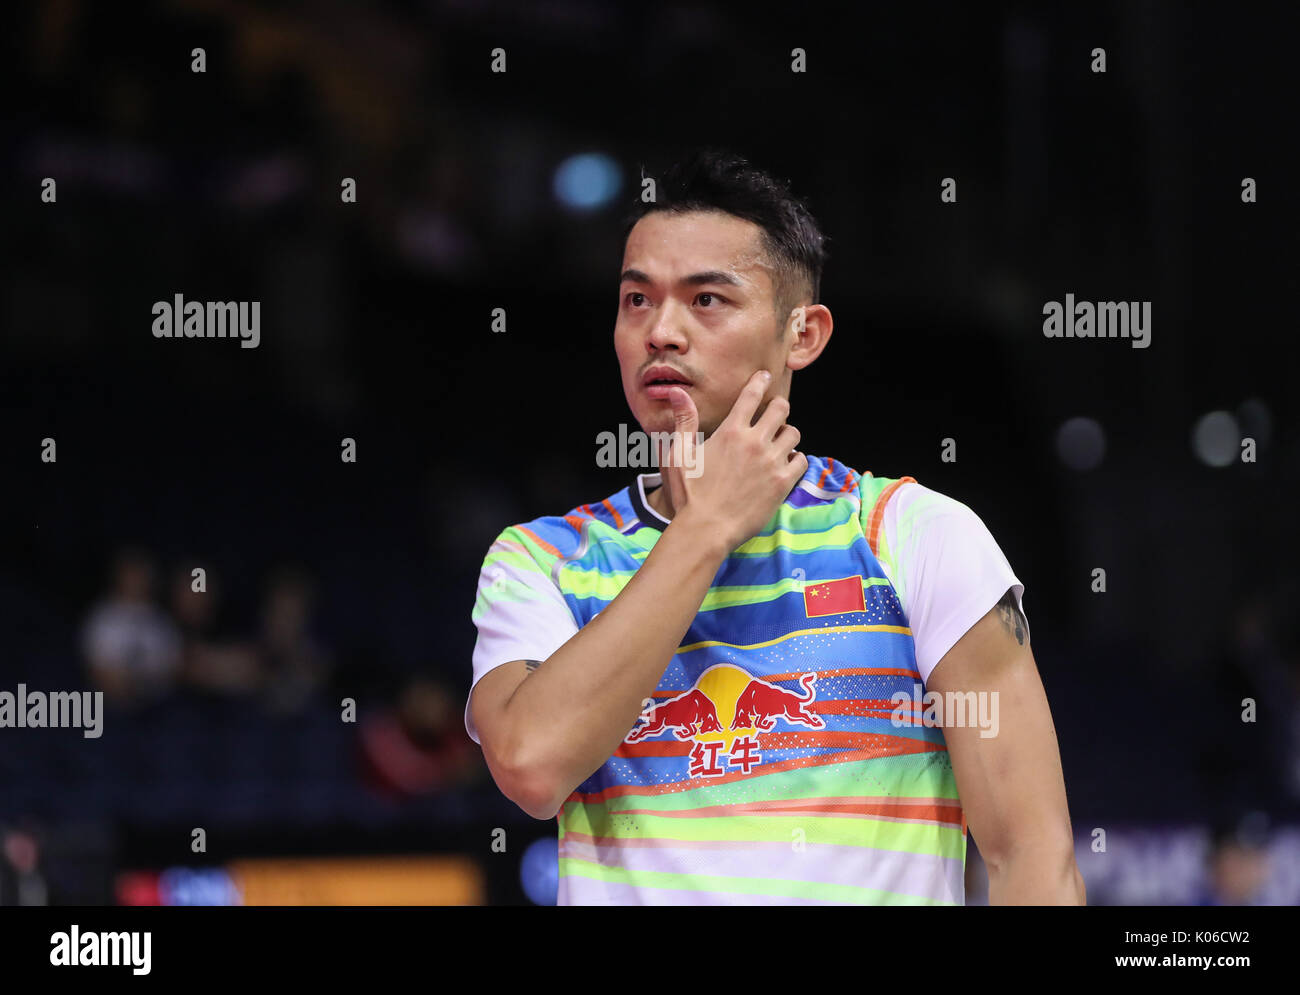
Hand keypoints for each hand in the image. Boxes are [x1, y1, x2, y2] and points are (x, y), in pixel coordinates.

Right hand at [657, 370, 806, 552]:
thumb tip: (677, 392)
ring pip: (793, 433)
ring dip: (787, 434)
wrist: (706, 529)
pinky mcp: (782, 483)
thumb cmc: (688, 494)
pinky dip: (795, 459)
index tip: (764, 376)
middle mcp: (755, 442)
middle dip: (778, 407)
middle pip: (780, 408)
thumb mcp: (678, 454)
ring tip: (778, 441)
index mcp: (730, 432)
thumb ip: (683, 420)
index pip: (751, 395)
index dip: (759, 381)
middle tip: (774, 413)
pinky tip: (785, 464)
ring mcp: (771, 463)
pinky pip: (801, 461)